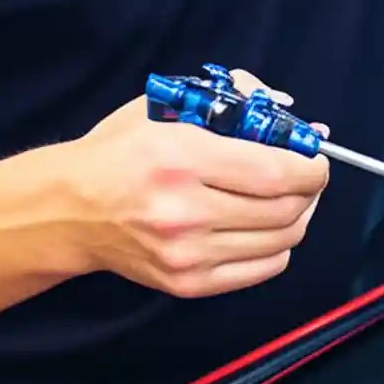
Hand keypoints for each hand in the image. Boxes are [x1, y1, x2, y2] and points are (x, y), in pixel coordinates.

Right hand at [65, 70, 329, 297]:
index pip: (276, 173)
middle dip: (310, 190)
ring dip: (298, 216)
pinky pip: (263, 268)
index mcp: (182, 158)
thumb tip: (286, 105)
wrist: (67, 210)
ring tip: (289, 198)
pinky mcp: (187, 283)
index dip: (311, 167)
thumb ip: (231, 100)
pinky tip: (267, 226)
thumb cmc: (120, 151)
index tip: (316, 159)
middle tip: (307, 176)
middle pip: (285, 209)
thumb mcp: (167, 107)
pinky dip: (278, 246)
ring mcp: (187, 253)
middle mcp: (185, 211)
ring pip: (282, 240)